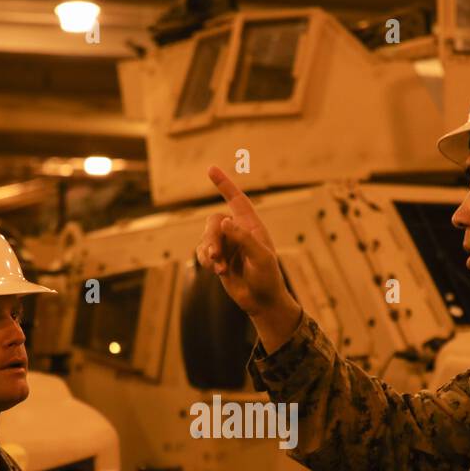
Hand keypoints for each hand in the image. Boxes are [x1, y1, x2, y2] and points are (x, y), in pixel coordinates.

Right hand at [197, 166, 299, 324]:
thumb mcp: (261, 257)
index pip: (236, 199)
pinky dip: (207, 260)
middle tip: (216, 256)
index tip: (210, 169)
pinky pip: (203, 252)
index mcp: (252, 226)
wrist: (261, 301)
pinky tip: (216, 271)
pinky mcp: (218, 258)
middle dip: (213, 238)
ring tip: (219, 269)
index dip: (224, 184)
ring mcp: (227, 245)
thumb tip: (224, 222)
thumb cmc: (267, 277)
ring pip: (206, 237)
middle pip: (214, 222)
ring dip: (210, 252)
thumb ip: (243, 238)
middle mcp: (238, 232)